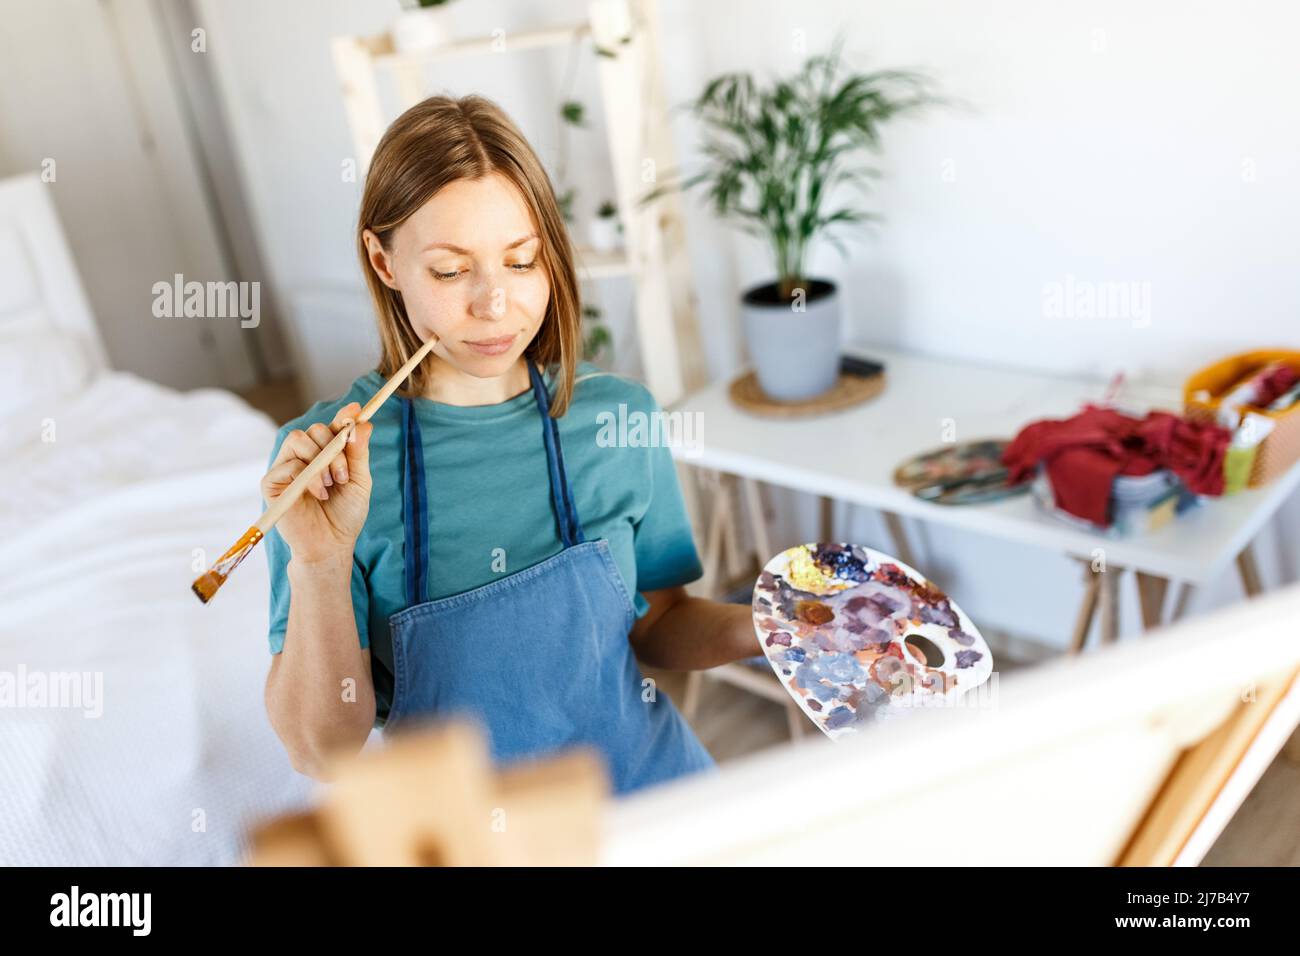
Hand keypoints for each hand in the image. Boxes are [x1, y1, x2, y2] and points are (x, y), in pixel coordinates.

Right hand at [261, 402, 372, 561]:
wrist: (331, 544)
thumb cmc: (345, 514)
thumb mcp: (359, 481)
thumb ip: (359, 453)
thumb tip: (364, 423)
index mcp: (325, 453)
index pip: (332, 427)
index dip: (342, 416)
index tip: (355, 409)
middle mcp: (304, 456)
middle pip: (314, 429)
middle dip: (334, 446)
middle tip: (343, 474)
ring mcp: (286, 467)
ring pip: (298, 439)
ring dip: (320, 459)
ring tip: (330, 485)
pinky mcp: (272, 482)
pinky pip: (287, 464)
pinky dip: (307, 476)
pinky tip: (318, 494)